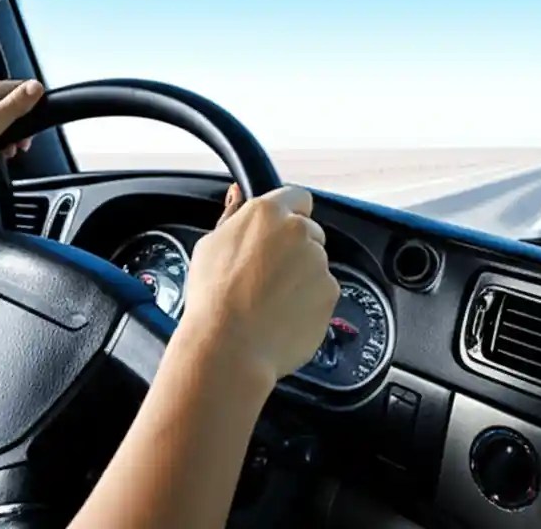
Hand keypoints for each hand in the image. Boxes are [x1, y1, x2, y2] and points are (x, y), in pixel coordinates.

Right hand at [179, 183, 340, 384]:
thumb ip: (233, 216)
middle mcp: (299, 232)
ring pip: (315, 264)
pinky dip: (308, 302)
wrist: (230, 346)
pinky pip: (322, 292)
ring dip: (301, 277)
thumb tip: (238, 194)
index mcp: (268, 213)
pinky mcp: (331, 292)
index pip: (297, 197)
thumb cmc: (213, 297)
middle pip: (309, 232)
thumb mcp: (210, 246)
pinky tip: (283, 315)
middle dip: (295, 248)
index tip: (278, 232)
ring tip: (270, 300)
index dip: (289, 214)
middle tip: (267, 273)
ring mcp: (319, 263)